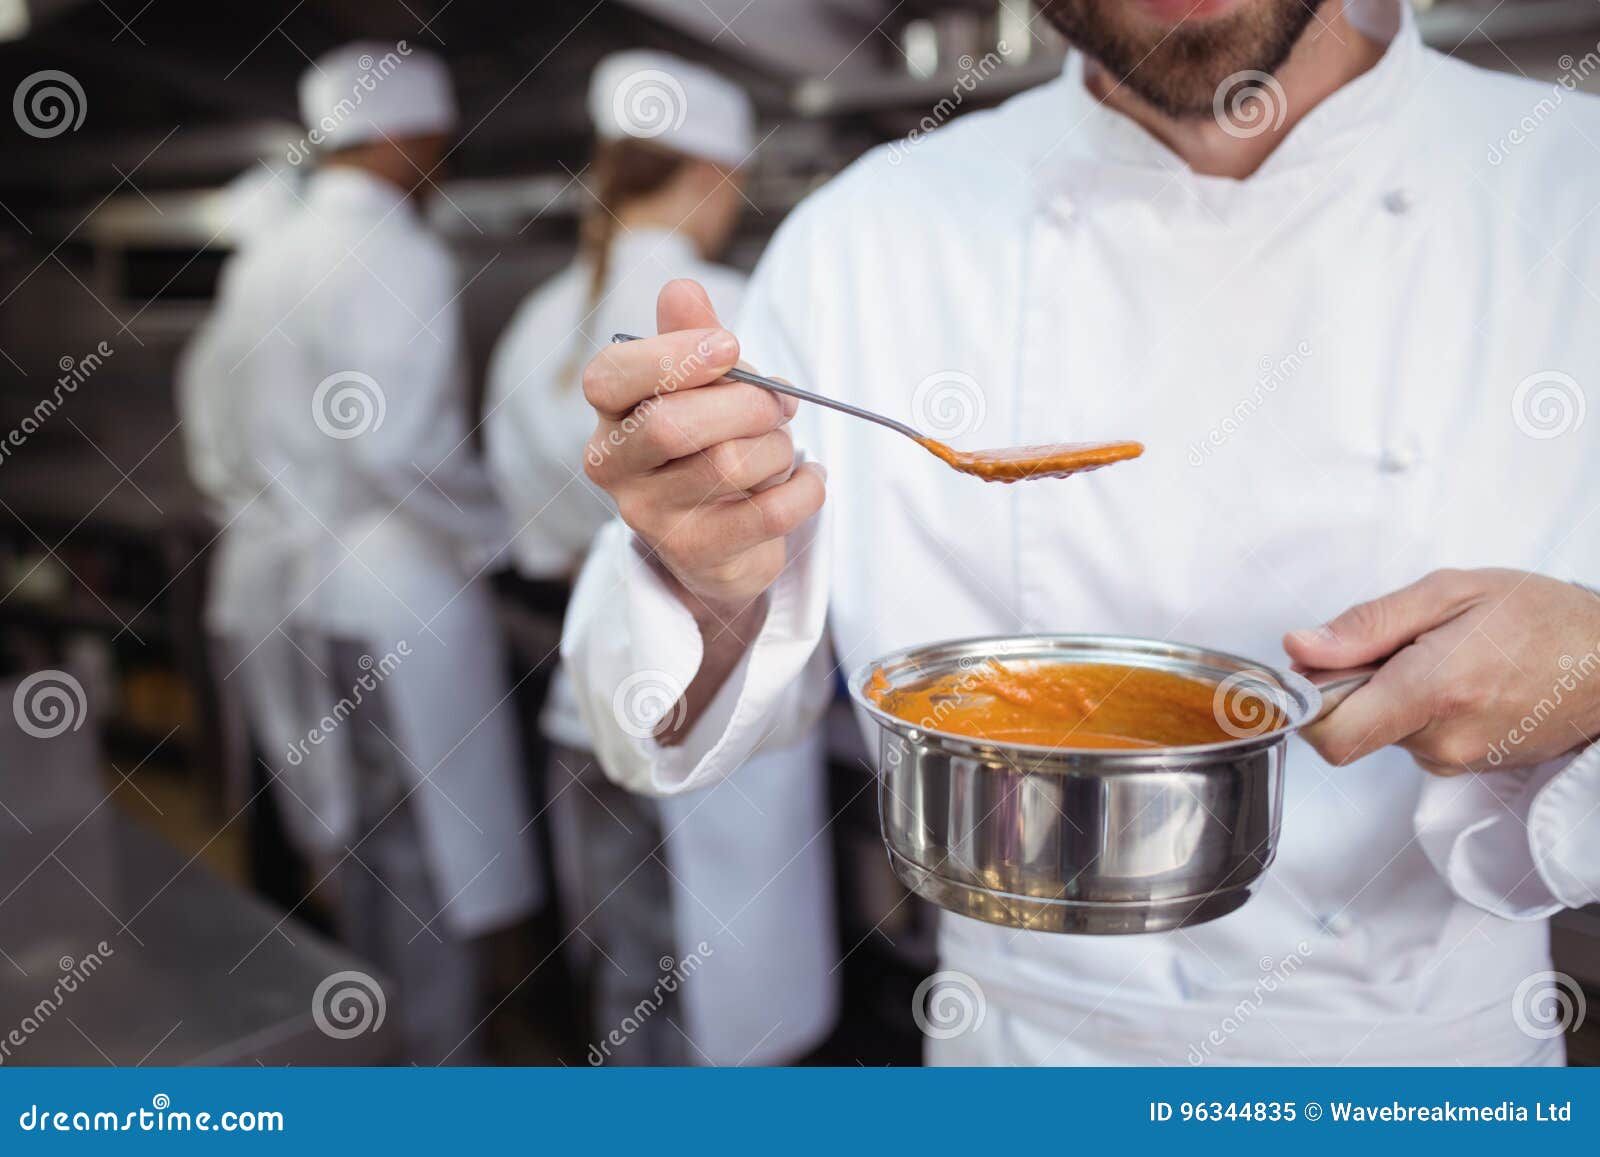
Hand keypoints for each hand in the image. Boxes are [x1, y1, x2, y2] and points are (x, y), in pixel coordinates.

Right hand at [582, 279, 825, 630]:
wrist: (722, 540)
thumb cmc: (709, 442)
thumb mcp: (702, 383)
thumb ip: (692, 335)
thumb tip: (682, 288)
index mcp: (608, 412)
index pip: (610, 377)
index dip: (674, 356)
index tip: (730, 345)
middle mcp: (614, 467)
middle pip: (672, 425)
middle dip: (745, 404)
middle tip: (781, 403)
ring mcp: (651, 517)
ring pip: (728, 466)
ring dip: (777, 447)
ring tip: (781, 448)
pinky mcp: (698, 555)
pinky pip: (769, 512)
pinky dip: (806, 487)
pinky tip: (806, 478)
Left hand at [1285, 568, 1599, 772]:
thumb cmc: (1540, 617)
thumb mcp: (1449, 592)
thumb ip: (1368, 624)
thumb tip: (1300, 648)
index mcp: (1434, 692)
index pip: (1332, 735)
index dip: (1307, 703)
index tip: (1315, 667)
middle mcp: (1442, 741)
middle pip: (1351, 728)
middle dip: (1351, 686)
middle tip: (1395, 645)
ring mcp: (1456, 761)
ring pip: (1381, 731)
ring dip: (1388, 694)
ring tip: (1439, 655)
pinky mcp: (1465, 768)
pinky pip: (1412, 738)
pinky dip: (1415, 708)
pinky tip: (1454, 678)